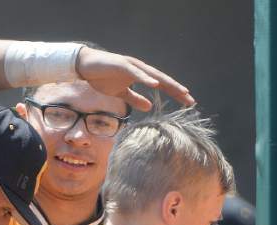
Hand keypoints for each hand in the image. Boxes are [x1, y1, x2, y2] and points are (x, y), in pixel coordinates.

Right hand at [75, 47, 194, 110]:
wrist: (86, 66)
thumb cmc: (102, 77)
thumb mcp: (120, 92)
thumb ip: (135, 99)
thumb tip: (150, 106)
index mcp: (141, 75)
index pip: (162, 85)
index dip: (175, 93)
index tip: (187, 102)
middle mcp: (140, 69)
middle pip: (162, 80)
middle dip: (177, 89)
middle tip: (190, 100)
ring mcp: (132, 66)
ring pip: (153, 75)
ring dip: (167, 83)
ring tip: (180, 91)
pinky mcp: (122, 65)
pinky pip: (136, 73)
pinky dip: (146, 78)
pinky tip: (155, 84)